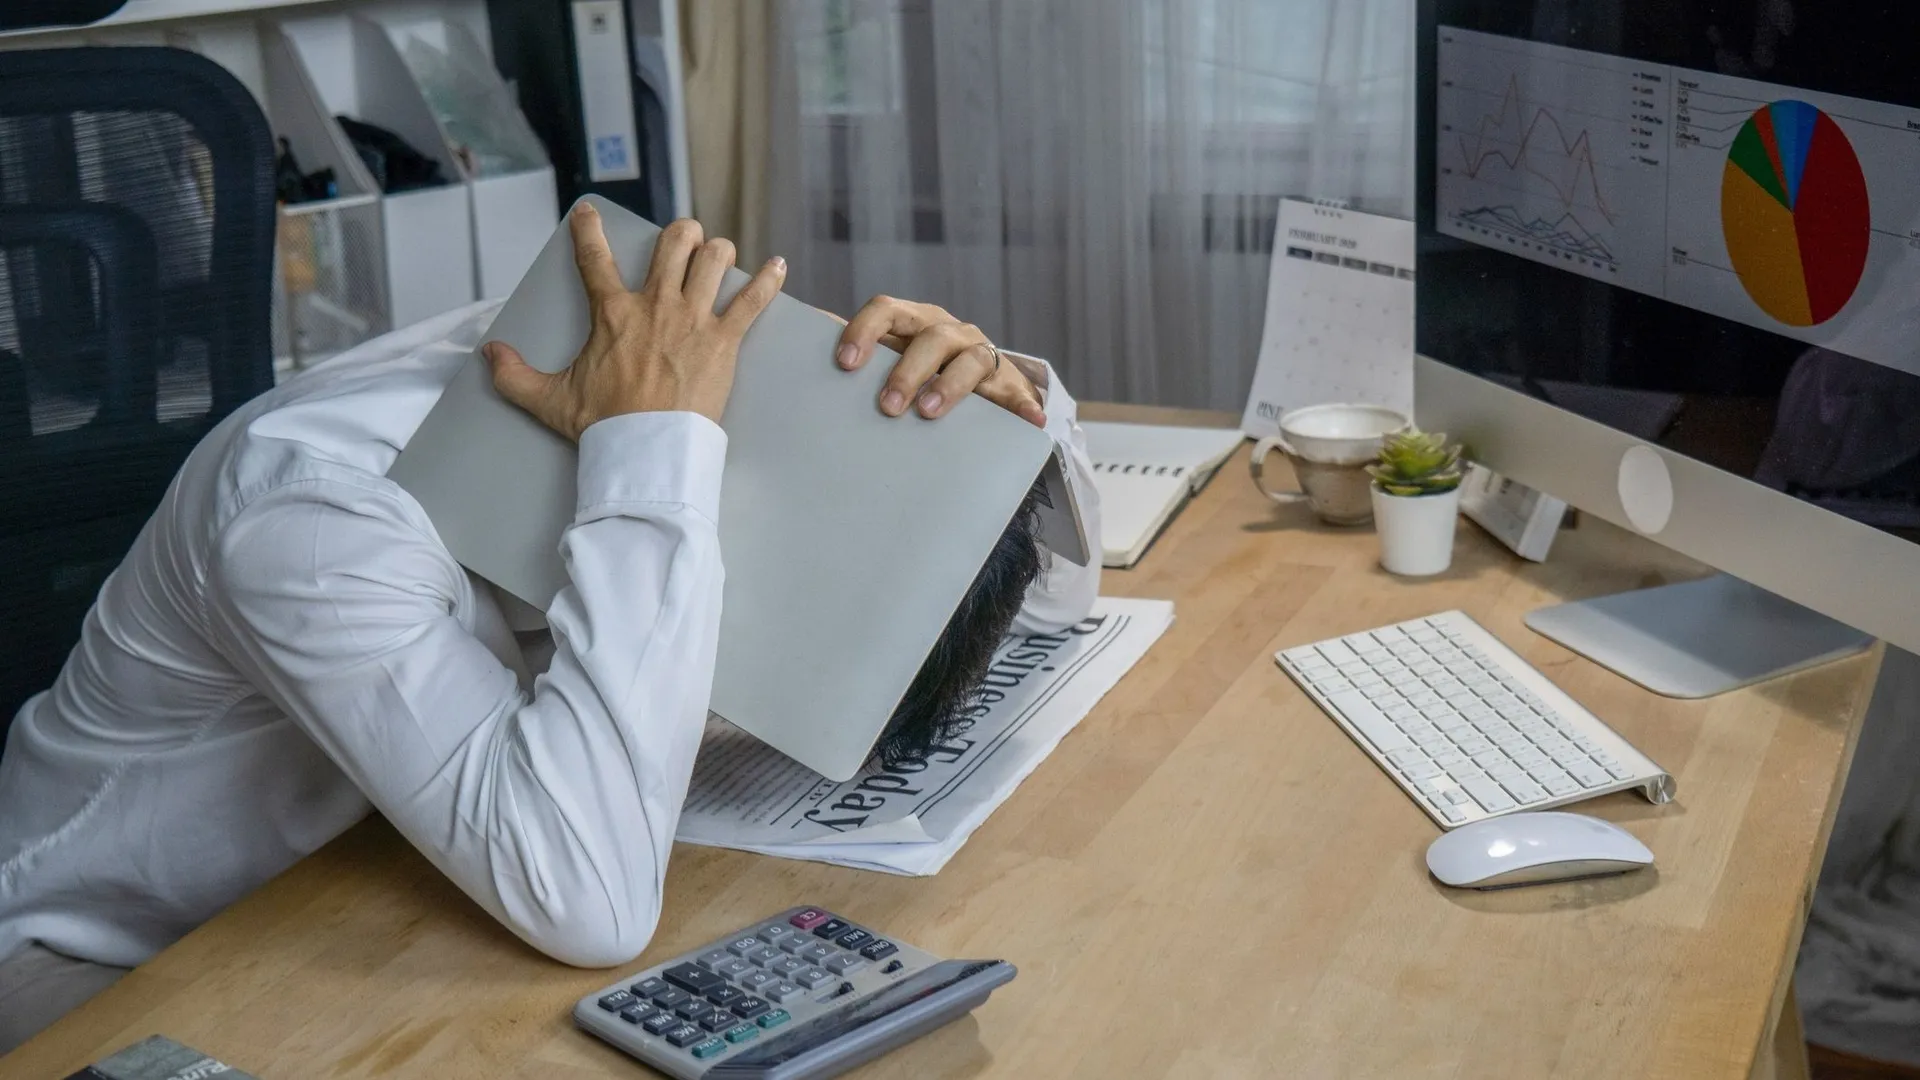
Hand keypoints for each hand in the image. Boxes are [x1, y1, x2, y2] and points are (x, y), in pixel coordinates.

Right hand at [483, 203, 785, 436]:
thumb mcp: (549, 400)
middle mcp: (656, 305)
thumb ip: (515, 375)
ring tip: (719, 256)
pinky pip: (753, 302)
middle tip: (683, 241)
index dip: (589, 230)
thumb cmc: (603, 425)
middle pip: (675, 243)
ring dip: (718, 252)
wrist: (646, 450)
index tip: (588, 213)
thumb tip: (489, 355)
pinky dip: (768, 282)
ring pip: (714, 260)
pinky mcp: (725, 341)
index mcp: (614, 313)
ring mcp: (693, 320)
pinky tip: (778, 267)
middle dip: (681, 234)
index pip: (594, 259)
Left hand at [833, 296, 1045, 427]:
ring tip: (929, 412)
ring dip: (950, 385)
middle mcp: (948, 332)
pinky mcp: (1009, 384)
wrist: (979, 389)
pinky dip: (1023, 406)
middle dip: (906, 371)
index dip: (865, 331)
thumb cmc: (917, 376)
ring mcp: (981, 355)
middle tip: (887, 406)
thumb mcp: (890, 362)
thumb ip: (856, 358)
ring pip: (969, 360)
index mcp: (915, 321)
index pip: (887, 310)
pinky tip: (1029, 422)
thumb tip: (795, 355)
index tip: (845, 363)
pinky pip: (1018, 394)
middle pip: (929, 338)